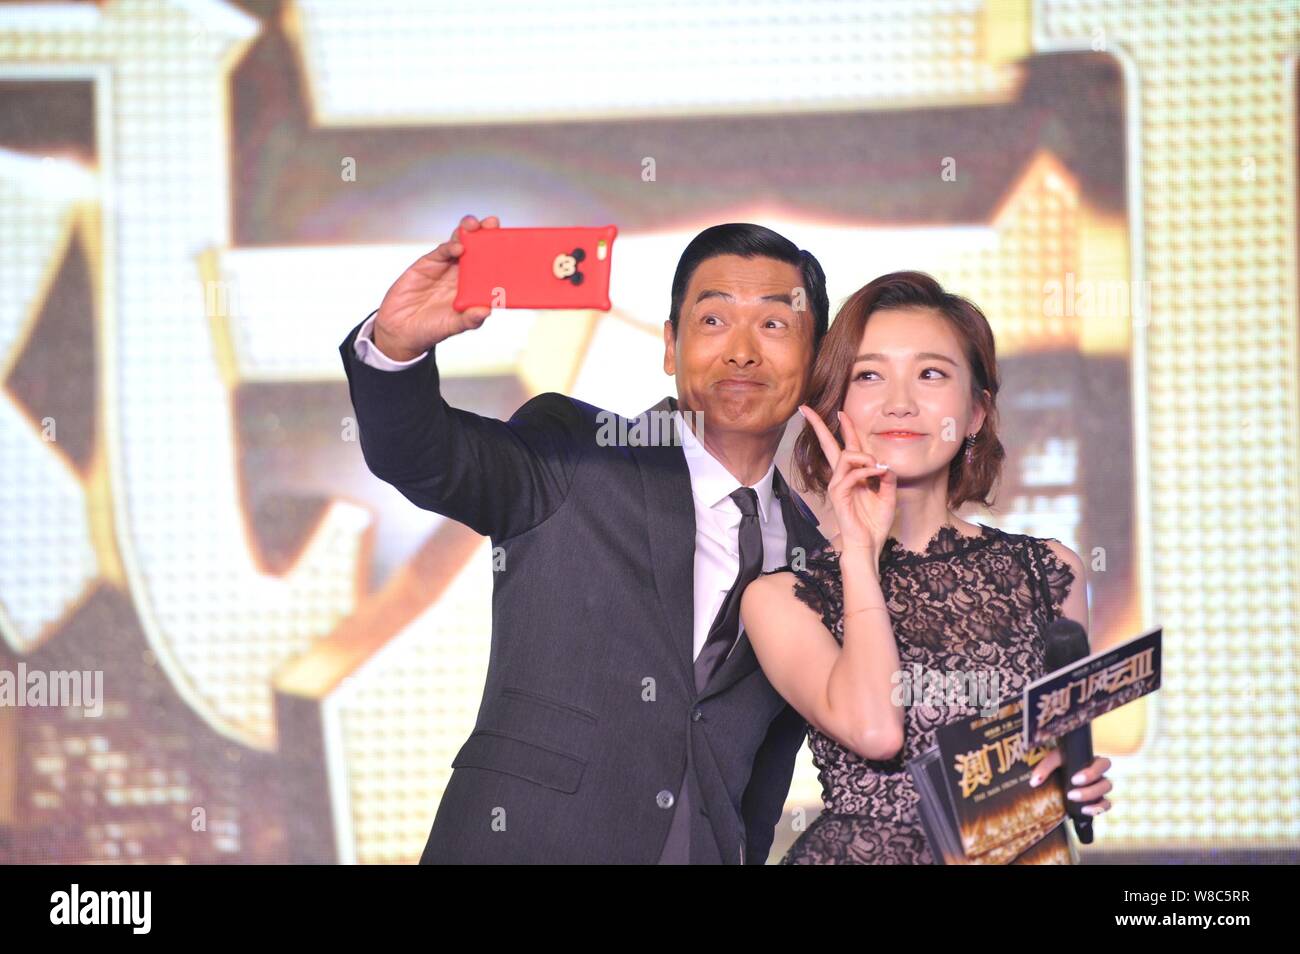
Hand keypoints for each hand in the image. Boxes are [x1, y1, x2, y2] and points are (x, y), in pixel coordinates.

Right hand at [372, 214, 498, 359]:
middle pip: (479, 248)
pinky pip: (442, 250)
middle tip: (493, 223)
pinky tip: (458, 247)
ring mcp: (447, 266)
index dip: (501, 253)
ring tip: (475, 225)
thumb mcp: (453, 326)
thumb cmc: (432, 328)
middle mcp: (464, 274)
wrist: (401, 328)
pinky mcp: (430, 262)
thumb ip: (469, 319)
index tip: (511, 243)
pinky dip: (450, 246)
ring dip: (469, 232)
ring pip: (462, 243)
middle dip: (487, 233)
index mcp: (475, 287)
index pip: (492, 266)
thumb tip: (486, 311)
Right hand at [799, 404, 895, 560]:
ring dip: (863, 456)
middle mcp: (841, 476)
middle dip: (817, 425)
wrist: (868, 544)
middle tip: (806, 409)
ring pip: (844, 456)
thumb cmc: (874, 522)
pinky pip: (851, 474)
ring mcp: (837, 485)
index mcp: (852, 474)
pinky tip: (877, 474)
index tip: (839, 412)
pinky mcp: (838, 495)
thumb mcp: (888, 495)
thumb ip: (886, 477)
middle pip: (828, 445)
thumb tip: (885, 463)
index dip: (843, 428)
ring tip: (877, 466)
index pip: (845, 446)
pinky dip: (866, 470)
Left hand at [1031, 749, 1112, 815]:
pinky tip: (1085, 810)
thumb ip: (1045, 767)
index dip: (1092, 773)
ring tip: (1074, 801)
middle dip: (1089, 791)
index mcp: (1093, 762)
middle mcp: (1100, 776)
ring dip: (1091, 799)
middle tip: (1071, 794)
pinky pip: (1105, 805)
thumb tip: (1035, 781)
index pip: (1104, 764)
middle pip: (1106, 783)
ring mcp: (1100, 789)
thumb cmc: (1059, 763)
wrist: (1059, 774)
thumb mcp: (1053, 759)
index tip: (1074, 779)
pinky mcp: (1098, 800)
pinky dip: (1097, 809)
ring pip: (1105, 796)